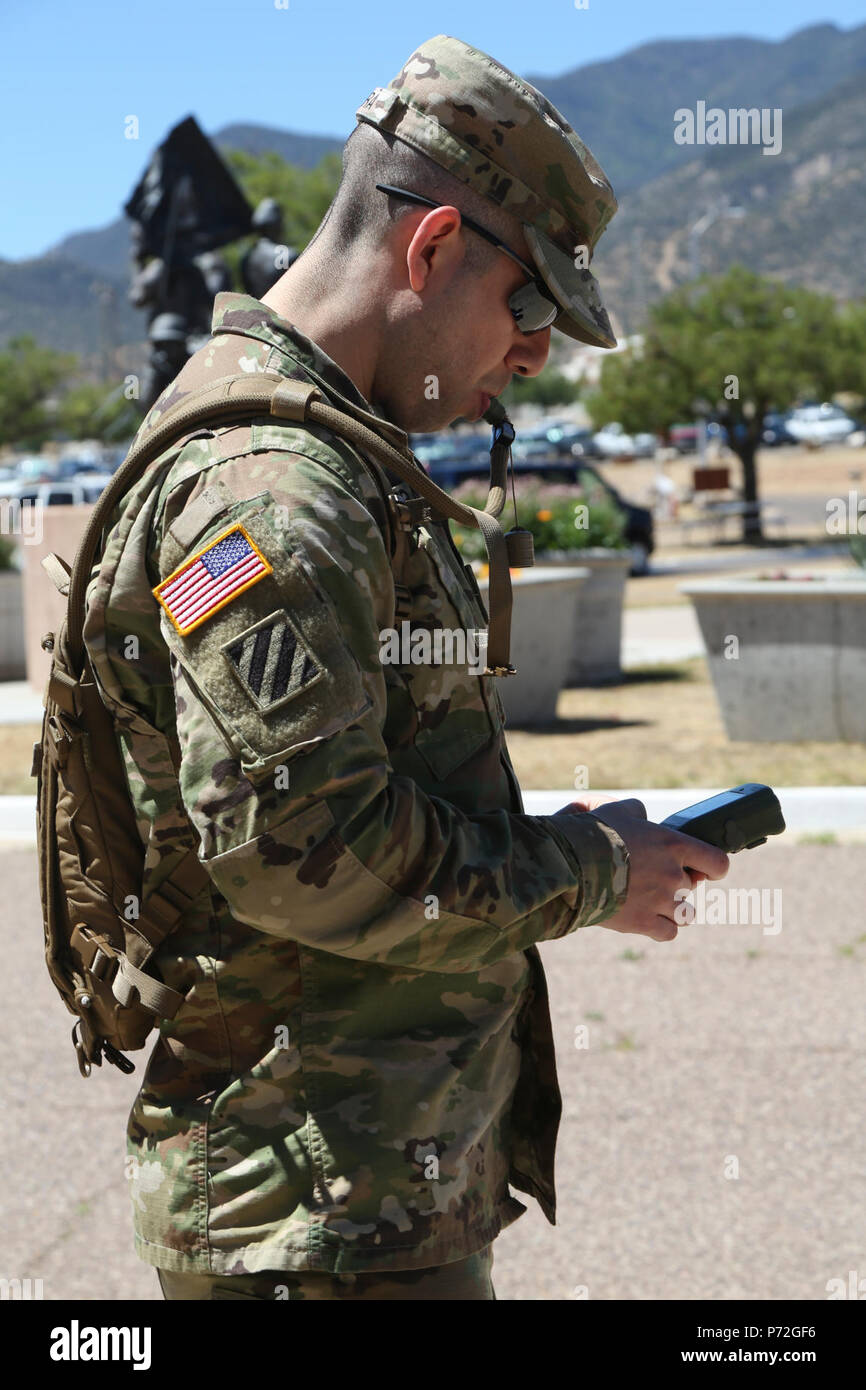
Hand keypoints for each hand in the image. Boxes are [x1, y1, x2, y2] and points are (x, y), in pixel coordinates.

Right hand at [565, 796, 729, 942]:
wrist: (571, 864)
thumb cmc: (594, 833)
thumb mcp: (619, 810)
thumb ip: (638, 813)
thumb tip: (642, 818)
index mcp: (673, 845)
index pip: (717, 863)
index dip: (713, 867)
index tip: (705, 869)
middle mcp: (673, 875)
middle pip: (691, 886)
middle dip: (676, 883)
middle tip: (652, 878)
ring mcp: (660, 902)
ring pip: (685, 914)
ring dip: (673, 908)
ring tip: (652, 901)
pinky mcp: (643, 923)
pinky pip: (669, 933)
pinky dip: (661, 927)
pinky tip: (648, 918)